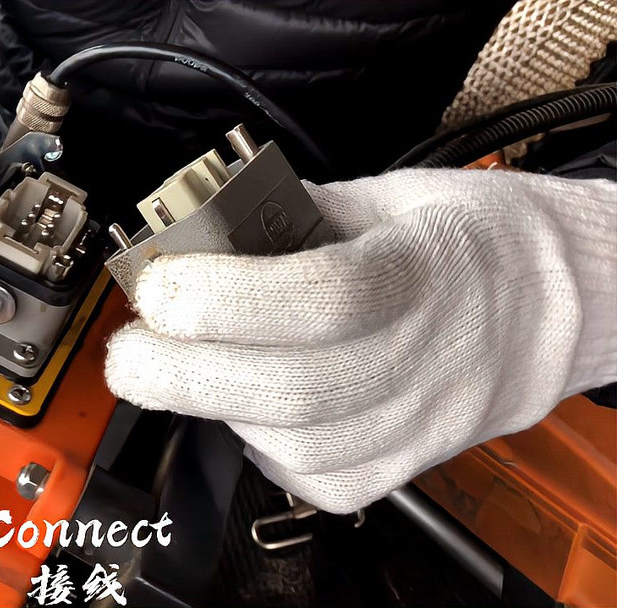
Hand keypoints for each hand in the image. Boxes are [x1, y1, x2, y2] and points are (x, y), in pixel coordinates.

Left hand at [106, 169, 615, 512]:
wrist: (545, 308)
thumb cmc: (458, 242)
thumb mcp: (381, 196)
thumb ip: (289, 213)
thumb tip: (195, 228)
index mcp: (422, 272)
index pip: (323, 297)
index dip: (228, 297)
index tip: (158, 285)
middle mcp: (424, 360)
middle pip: (292, 390)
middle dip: (183, 374)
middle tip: (127, 355)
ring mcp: (414, 426)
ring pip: (292, 443)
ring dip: (210, 407)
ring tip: (178, 369)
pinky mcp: (395, 471)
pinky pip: (305, 476)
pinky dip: (253, 444)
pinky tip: (243, 406)